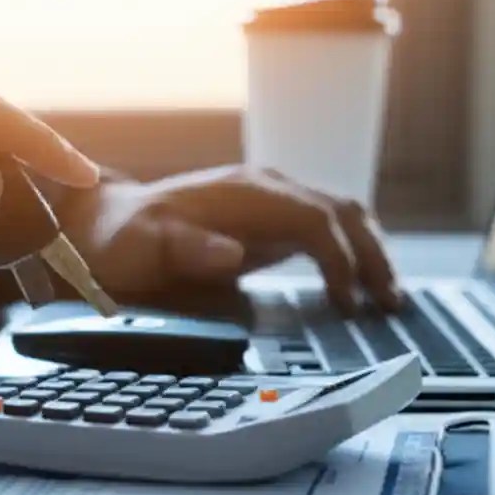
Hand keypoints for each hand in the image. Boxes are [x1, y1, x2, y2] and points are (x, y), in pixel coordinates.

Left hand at [58, 165, 400, 311]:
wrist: (103, 224)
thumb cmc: (121, 239)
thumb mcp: (141, 248)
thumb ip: (184, 249)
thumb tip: (233, 253)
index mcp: (244, 195)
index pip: (314, 218)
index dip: (338, 259)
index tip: (346, 303)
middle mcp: (265, 190)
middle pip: (341, 211)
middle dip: (373, 255)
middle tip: (391, 305)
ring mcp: (269, 202)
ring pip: (340, 216)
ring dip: (369, 253)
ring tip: (387, 300)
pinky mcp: (267, 221)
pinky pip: (324, 230)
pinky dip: (350, 254)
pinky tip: (358, 287)